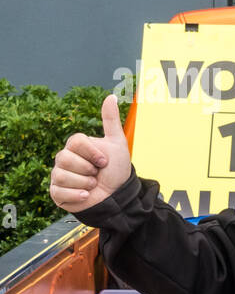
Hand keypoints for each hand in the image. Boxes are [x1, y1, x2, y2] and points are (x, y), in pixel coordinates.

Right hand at [49, 94, 131, 212]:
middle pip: (64, 158)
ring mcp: (59, 176)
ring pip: (61, 175)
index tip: (104, 161)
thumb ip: (111, 121)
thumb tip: (111, 96)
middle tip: (97, 174)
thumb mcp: (117, 144)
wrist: (118, 197)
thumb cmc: (117, 171)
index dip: (92, 153)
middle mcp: (64, 159)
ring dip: (84, 182)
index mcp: (76, 146)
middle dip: (88, 169)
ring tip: (93, 185)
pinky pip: (59, 191)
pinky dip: (76, 195)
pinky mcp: (56, 193)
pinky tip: (86, 196)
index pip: (75, 141)